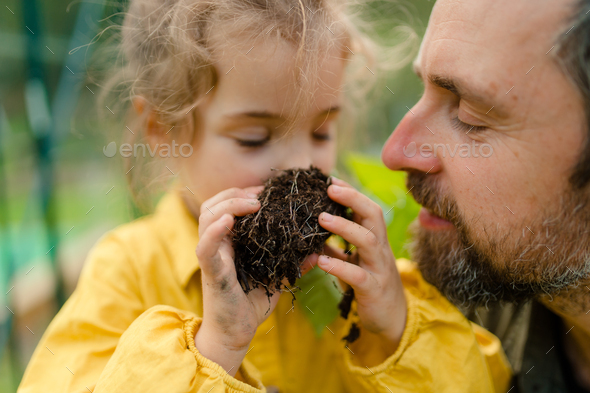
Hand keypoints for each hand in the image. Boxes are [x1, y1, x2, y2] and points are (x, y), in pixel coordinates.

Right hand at [194, 186, 282, 373]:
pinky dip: (214, 231)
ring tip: (252, 203)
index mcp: (230, 242)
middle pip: (214, 204)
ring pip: (207, 217)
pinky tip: (228, 221)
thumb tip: (316, 251)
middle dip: (236, 193)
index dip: (245, 193)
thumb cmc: (251, 304)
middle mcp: (217, 245)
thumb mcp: (276, 278)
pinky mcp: (211, 272)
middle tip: (261, 194)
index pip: (228, 206)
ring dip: (229, 204)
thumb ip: (293, 263)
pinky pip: (205, 248)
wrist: (235, 335)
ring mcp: (212, 257)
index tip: (267, 190)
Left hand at [309, 177, 406, 352]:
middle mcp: (380, 250)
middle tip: (329, 189)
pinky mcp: (374, 290)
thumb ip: (337, 249)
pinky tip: (320, 261)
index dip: (351, 193)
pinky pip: (357, 275)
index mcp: (376, 240)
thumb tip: (311, 236)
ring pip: (368, 241)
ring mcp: (379, 269)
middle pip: (373, 216)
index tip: (331, 180)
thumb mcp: (355, 263)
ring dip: (344, 227)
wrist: (394, 321)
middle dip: (352, 199)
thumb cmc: (372, 287)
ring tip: (321, 218)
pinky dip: (338, 266)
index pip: (367, 209)